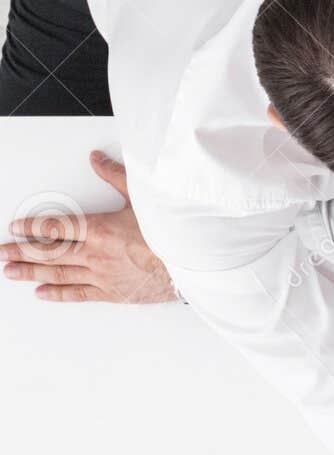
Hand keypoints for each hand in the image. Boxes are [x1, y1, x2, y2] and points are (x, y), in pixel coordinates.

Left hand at [2, 151, 176, 303]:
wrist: (193, 267)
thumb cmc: (171, 236)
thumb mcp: (142, 199)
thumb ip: (115, 177)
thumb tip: (97, 159)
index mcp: (99, 230)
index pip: (55, 227)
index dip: (31, 227)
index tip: (15, 228)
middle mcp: (95, 255)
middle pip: (49, 252)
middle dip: (21, 251)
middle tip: (2, 252)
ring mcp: (102, 276)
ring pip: (58, 273)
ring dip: (31, 272)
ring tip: (11, 271)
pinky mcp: (113, 293)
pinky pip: (79, 294)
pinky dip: (58, 293)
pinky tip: (42, 292)